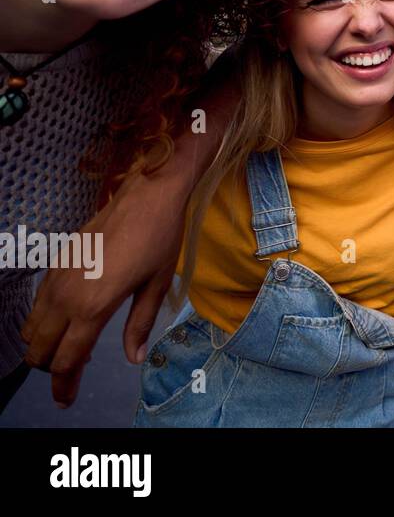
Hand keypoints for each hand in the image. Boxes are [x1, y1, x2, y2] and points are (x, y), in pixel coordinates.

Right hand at [20, 177, 186, 406]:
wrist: (146, 196)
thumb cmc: (159, 240)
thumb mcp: (155, 285)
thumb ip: (139, 324)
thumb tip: (133, 358)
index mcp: (92, 307)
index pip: (67, 360)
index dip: (64, 385)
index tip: (66, 400)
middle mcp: (66, 297)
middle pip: (40, 350)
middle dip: (51, 369)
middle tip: (75, 372)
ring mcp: (56, 279)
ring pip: (31, 328)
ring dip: (45, 345)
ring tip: (77, 345)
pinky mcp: (55, 264)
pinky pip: (37, 305)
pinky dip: (45, 322)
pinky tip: (72, 319)